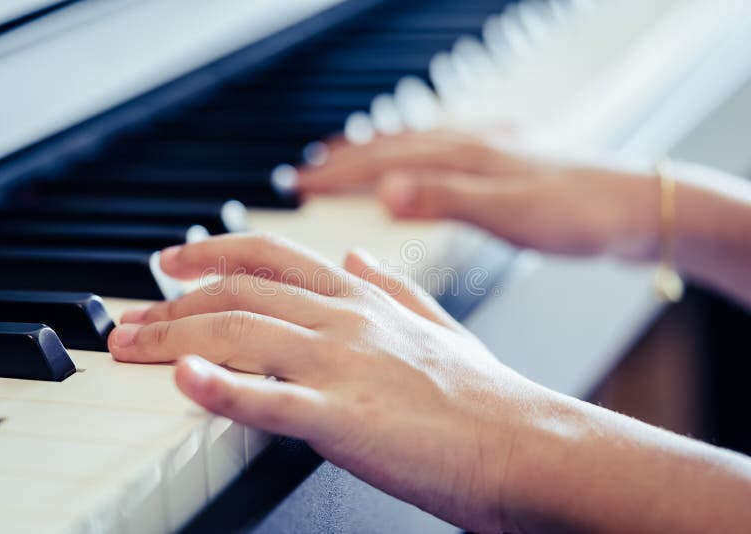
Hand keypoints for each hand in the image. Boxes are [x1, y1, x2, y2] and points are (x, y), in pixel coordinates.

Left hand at [108, 233, 550, 531]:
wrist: (525, 445)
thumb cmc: (486, 395)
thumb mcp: (438, 324)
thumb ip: (395, 285)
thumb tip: (357, 257)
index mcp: (363, 299)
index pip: (271, 255)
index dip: (213, 250)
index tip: (170, 261)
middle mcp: (344, 321)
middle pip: (239, 291)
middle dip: (172, 303)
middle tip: (128, 320)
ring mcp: (341, 365)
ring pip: (239, 334)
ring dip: (172, 338)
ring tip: (128, 348)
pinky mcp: (343, 419)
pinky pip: (268, 399)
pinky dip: (218, 388)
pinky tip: (181, 380)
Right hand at [297, 130, 660, 260]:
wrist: (636, 207)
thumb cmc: (578, 213)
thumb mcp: (508, 213)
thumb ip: (444, 200)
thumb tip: (384, 193)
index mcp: (464, 157)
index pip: (384, 161)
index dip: (338, 174)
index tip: (300, 183)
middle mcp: (470, 145)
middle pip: (392, 147)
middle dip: (345, 161)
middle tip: (307, 174)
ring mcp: (486, 150)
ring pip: (414, 145)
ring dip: (374, 154)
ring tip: (344, 162)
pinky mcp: (501, 160)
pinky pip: (441, 151)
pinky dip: (412, 156)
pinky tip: (413, 165)